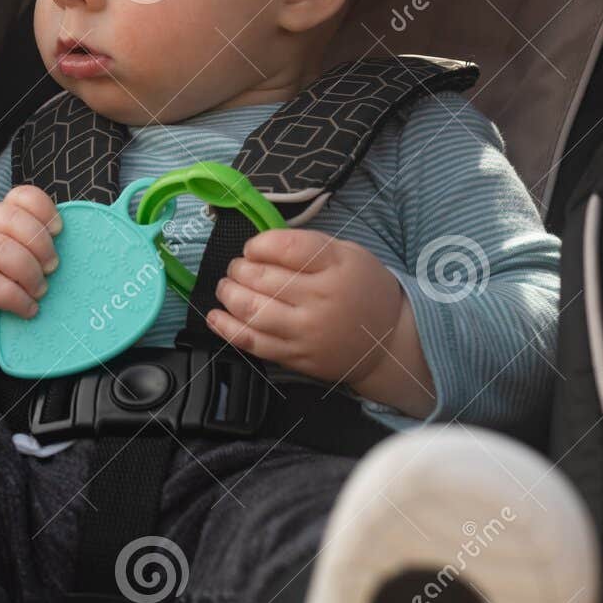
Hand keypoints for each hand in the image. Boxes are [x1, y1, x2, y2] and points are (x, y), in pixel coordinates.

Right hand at [0, 185, 61, 355]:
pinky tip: (29, 308)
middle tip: (53, 268)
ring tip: (41, 291)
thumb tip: (80, 248)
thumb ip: (39, 246)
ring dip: (29, 272)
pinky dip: (16, 298)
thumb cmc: (4, 278)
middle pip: (10, 218)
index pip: (22, 196)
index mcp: (0, 215)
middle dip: (40, 244)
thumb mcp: (21, 255)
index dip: (45, 210)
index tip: (59, 232)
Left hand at [205, 228, 410, 388]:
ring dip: (229, 294)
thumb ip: (309, 245)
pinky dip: (227, 328)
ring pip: (253, 310)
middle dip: (239, 268)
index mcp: (336, 266)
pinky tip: (215, 316)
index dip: (259, 245)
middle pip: (263, 278)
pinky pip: (253, 343)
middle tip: (238, 266)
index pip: (286, 247)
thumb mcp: (349, 254)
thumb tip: (262, 244)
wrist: (386, 343)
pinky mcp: (295, 357)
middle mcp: (321, 300)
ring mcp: (307, 332)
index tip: (253, 247)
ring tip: (227, 285)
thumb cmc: (363, 289)